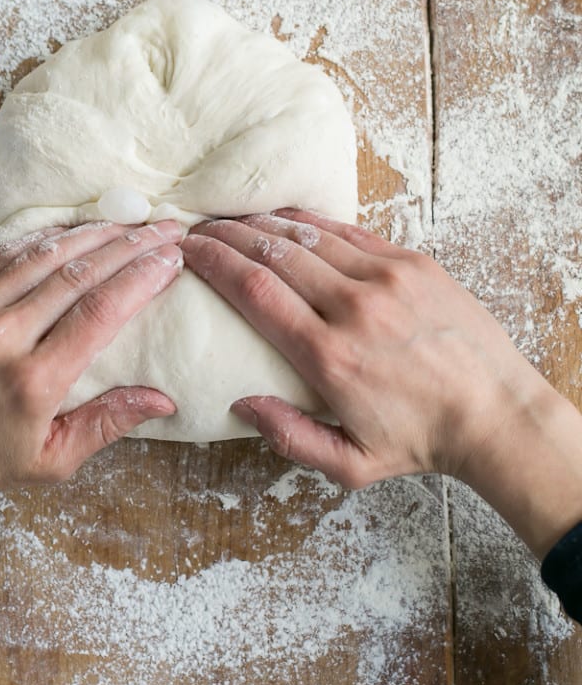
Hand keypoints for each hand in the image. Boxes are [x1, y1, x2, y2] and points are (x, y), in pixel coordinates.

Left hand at [0, 221, 183, 492]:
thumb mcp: (54, 459)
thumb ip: (109, 423)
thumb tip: (163, 398)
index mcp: (35, 380)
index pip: (101, 311)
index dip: (142, 277)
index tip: (171, 258)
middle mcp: (3, 336)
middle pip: (80, 274)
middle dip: (130, 245)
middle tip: (165, 229)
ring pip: (44, 255)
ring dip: (93, 234)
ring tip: (128, 222)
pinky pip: (5, 255)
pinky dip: (45, 239)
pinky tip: (74, 231)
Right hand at [182, 210, 581, 556]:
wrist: (496, 414)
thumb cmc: (421, 441)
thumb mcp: (350, 465)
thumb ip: (290, 437)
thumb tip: (241, 403)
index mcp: (329, 357)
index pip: (254, 291)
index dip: (213, 263)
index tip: (188, 250)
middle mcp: (354, 308)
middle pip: (272, 254)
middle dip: (227, 236)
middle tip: (199, 229)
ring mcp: (386, 278)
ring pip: (307, 234)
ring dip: (262, 224)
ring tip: (233, 220)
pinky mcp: (412, 263)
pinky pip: (348, 231)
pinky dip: (309, 222)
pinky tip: (286, 219)